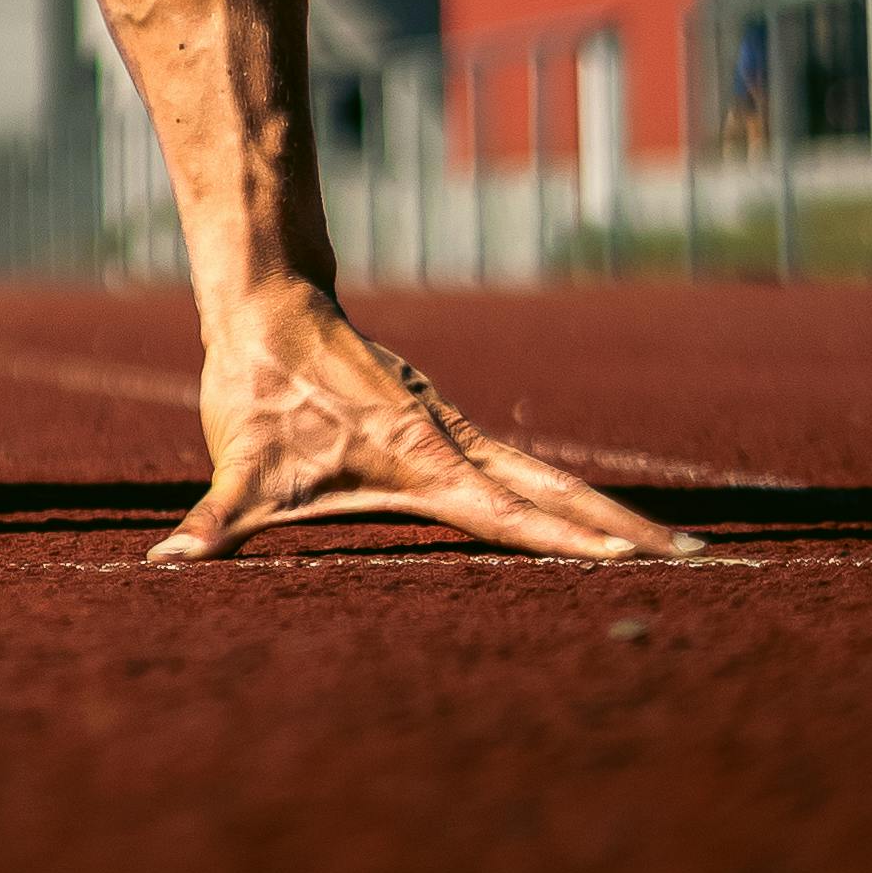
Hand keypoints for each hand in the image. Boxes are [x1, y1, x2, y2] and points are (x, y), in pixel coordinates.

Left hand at [156, 283, 692, 567]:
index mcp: (424, 462)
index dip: (570, 541)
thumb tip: (169, 564)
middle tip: (702, 560)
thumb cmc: (256, 393)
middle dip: (626, 528)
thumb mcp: (236, 468)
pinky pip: (526, 469)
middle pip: (559, 491)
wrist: (266, 308)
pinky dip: (572, 497)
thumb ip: (213, 525)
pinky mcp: (446, 428)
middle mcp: (455, 446)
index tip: (632, 563)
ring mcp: (456, 434)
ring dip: (610, 513)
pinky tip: (597, 522)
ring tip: (677, 549)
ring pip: (550, 477)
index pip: (511, 515)